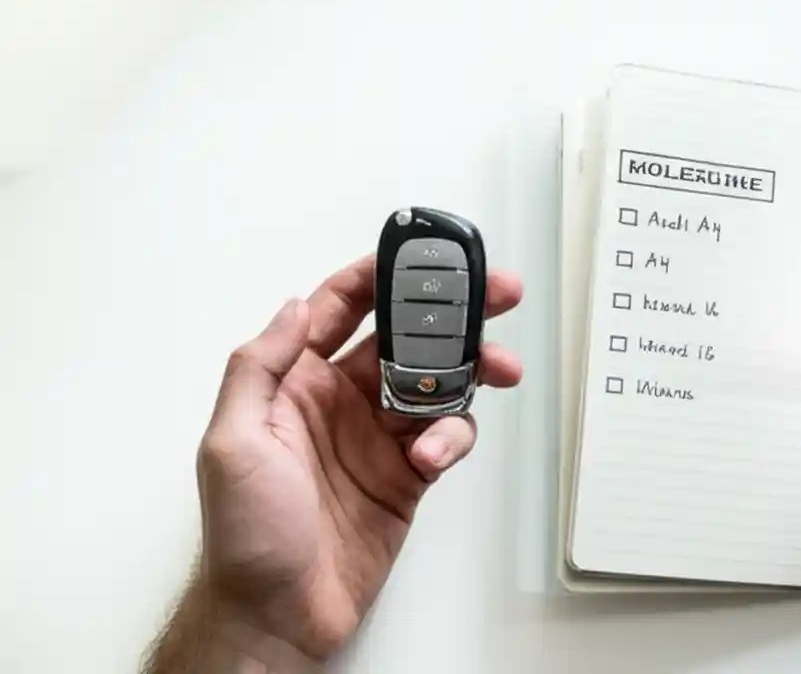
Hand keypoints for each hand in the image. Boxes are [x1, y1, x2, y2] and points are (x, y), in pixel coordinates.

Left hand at [144, 255, 522, 671]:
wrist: (280, 614)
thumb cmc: (245, 535)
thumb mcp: (231, 441)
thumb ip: (259, 366)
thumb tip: (292, 306)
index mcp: (296, 380)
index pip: (342, 306)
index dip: (382, 274)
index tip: (421, 255)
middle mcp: (341, 399)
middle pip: (407, 336)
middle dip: (453, 311)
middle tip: (498, 296)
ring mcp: (378, 435)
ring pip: (438, 381)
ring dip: (472, 370)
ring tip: (500, 369)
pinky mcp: (408, 472)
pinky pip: (446, 435)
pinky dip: (452, 437)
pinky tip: (435, 454)